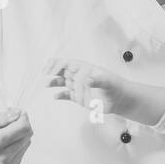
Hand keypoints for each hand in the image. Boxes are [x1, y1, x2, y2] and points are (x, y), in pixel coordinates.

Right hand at [0, 110, 32, 163]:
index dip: (23, 117)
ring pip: (25, 147)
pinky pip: (19, 159)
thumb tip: (14, 114)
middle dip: (21, 125)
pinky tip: (0, 147)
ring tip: (0, 135)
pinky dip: (14, 150)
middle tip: (8, 121)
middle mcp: (2, 159)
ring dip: (18, 138)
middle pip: (27, 136)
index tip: (17, 113)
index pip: (23, 127)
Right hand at [45, 57, 164, 124]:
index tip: (49, 67)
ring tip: (46, 85)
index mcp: (85, 69)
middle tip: (44, 74)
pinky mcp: (79, 97)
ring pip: (62, 82)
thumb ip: (98, 80)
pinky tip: (55, 96)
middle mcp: (80, 76)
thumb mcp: (108, 82)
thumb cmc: (115, 87)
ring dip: (54, 82)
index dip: (58, 64)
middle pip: (62, 71)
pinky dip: (60, 95)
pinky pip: (66, 95)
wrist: (120, 100)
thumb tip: (86, 79)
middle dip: (52, 71)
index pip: (68, 63)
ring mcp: (78, 87)